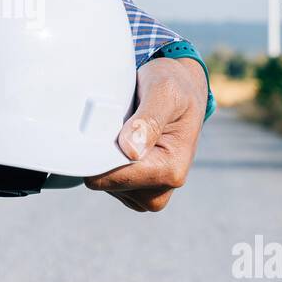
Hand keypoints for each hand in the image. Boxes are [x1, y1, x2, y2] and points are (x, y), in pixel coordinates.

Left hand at [85, 56, 208, 211]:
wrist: (182, 90)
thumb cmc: (174, 88)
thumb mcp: (164, 92)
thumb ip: (148, 121)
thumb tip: (131, 151)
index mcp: (171, 170)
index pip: (113, 177)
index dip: (99, 154)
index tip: (99, 128)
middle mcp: (162, 188)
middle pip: (105, 183)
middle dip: (103, 154)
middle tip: (116, 123)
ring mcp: (149, 192)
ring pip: (103, 183)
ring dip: (105, 154)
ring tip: (123, 129)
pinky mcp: (137, 188)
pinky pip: (106, 181)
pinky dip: (106, 159)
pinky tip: (120, 139)